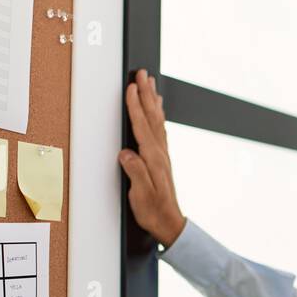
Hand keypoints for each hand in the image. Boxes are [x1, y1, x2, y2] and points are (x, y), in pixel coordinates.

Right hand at [119, 68, 185, 247]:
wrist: (170, 223)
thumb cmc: (154, 210)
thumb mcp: (141, 194)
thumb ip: (135, 172)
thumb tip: (125, 153)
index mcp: (152, 158)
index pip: (142, 126)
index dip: (135, 105)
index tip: (131, 87)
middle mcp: (160, 153)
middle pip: (152, 117)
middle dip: (146, 94)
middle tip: (143, 74)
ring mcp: (162, 155)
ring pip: (157, 120)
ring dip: (153, 100)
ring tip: (150, 84)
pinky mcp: (162, 159)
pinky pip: (160, 129)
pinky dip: (157, 115)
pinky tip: (157, 110)